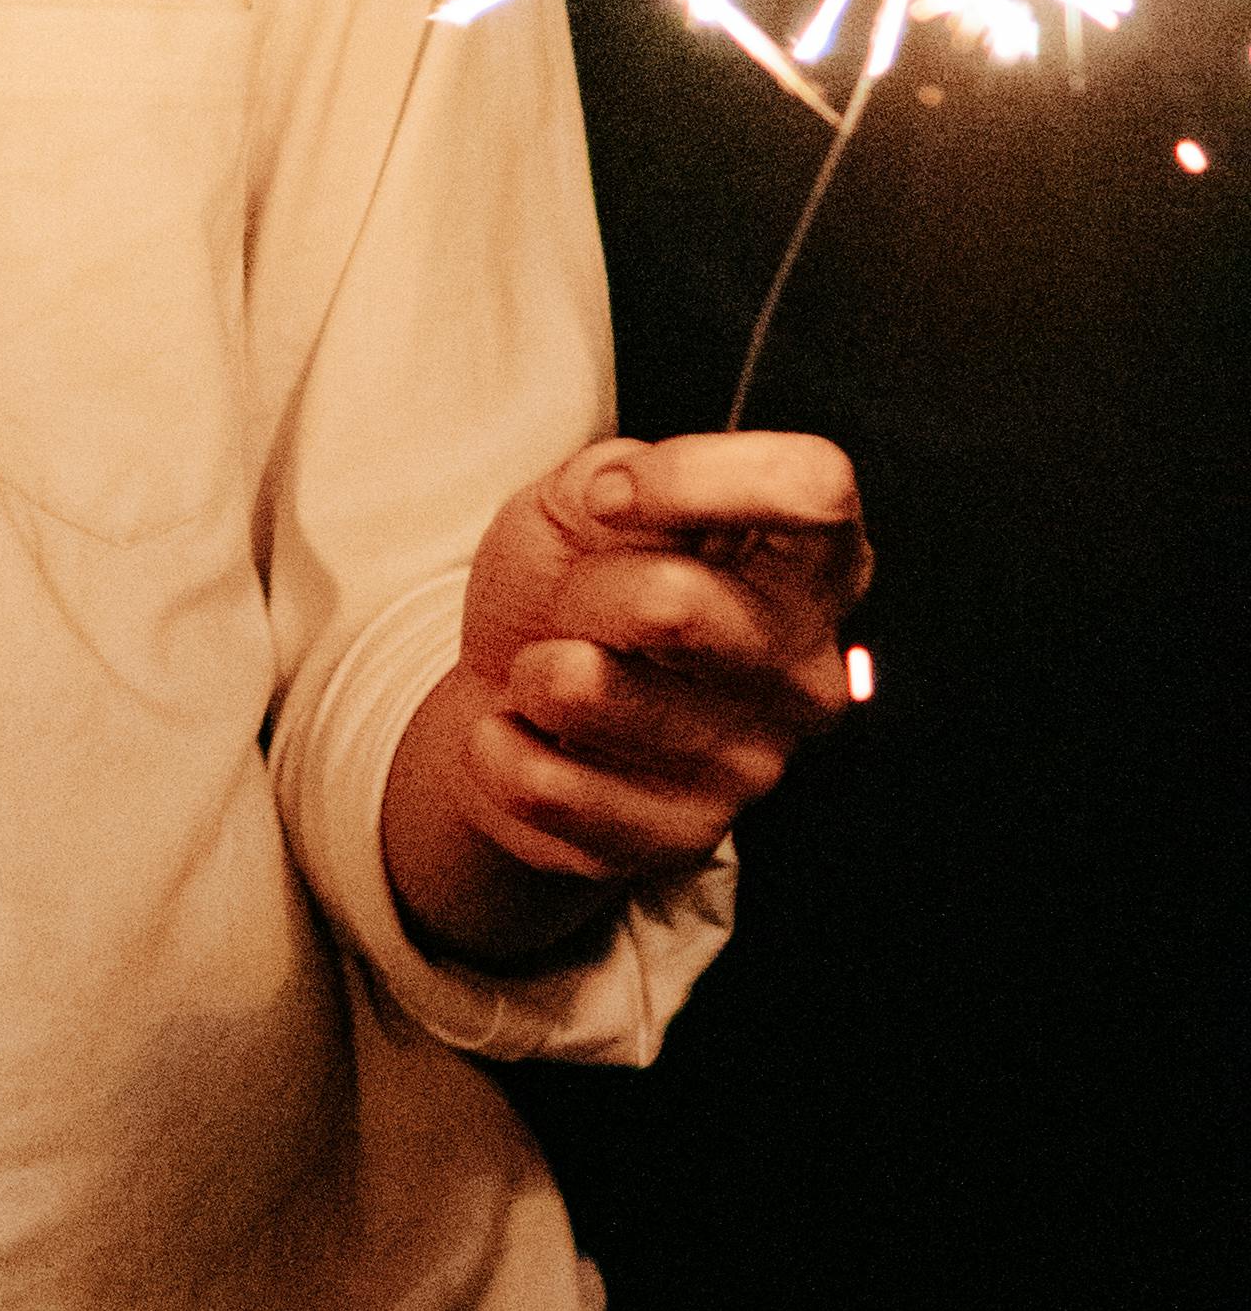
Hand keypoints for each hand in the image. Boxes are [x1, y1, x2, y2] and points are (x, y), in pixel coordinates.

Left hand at [380, 427, 869, 975]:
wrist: (513, 699)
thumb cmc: (570, 584)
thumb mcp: (582, 497)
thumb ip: (614, 471)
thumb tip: (623, 492)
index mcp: (809, 560)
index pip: (815, 487)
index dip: (698, 478)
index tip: (611, 496)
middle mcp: (807, 666)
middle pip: (673, 603)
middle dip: (577, 592)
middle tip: (571, 607)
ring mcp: (755, 763)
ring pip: (586, 689)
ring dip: (532, 671)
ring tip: (552, 676)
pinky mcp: (685, 838)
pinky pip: (544, 781)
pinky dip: (496, 749)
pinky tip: (531, 738)